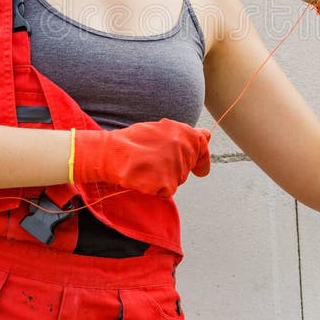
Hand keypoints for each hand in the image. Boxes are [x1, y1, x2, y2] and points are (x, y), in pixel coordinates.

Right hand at [73, 119, 211, 195]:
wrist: (112, 153)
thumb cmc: (134, 140)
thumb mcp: (162, 129)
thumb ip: (185, 135)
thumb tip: (207, 135)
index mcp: (185, 132)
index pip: (203, 147)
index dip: (202, 160)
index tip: (201, 170)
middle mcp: (185, 148)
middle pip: (187, 167)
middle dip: (175, 168)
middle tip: (153, 161)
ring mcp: (177, 166)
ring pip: (177, 180)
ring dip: (164, 177)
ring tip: (146, 166)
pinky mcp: (167, 183)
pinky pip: (166, 191)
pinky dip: (155, 188)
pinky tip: (144, 177)